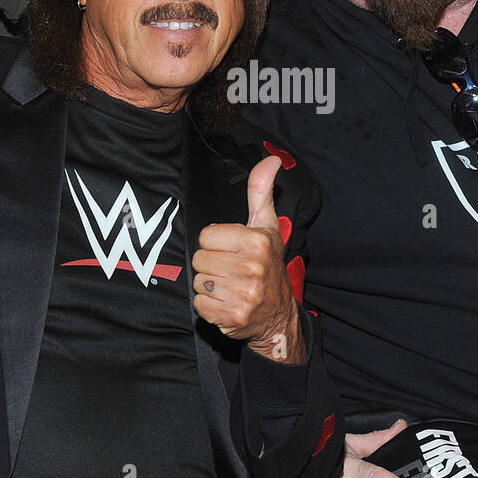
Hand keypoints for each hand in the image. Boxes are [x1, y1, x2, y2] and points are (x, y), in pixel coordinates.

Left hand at [193, 155, 303, 362]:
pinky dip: (210, 306)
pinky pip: (200, 305)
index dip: (217, 243)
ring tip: (230, 286)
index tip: (233, 250)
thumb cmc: (269, 265)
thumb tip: (271, 159)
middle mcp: (252, 268)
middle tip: (232, 270)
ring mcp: (243, 295)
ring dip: (210, 286)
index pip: (206, 235)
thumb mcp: (268, 225)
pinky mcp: (232, 317)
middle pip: (199, 259)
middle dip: (212, 265)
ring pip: (198, 282)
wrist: (278, 315)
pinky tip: (227, 302)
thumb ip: (261, 191)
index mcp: (257, 241)